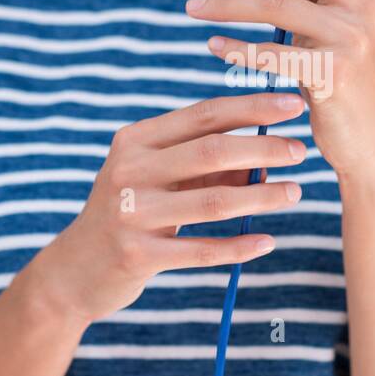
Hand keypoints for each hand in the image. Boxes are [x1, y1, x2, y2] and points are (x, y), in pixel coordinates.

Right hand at [37, 92, 305, 322]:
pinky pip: (200, 250)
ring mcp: (131, 213)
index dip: (253, 107)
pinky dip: (238, 246)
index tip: (294, 104)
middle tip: (301, 151)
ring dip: (261, 196)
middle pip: (212, 152)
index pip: (204, 115)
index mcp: (136, 141)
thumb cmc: (130, 213)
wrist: (73, 271)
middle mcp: (129, 170)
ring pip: (213, 201)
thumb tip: (268, 157)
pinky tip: (267, 242)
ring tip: (295, 193)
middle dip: (264, 148)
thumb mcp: (160, 180)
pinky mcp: (136, 256)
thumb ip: (208, 166)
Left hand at [187, 0, 374, 177]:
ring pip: (272, 0)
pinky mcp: (334, 73)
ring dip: (223, 3)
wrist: (374, 140)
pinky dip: (234, 48)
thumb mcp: (338, 15)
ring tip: (192, 8)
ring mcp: (355, 35)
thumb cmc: (346, 72)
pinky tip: (213, 48)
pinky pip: (269, 51)